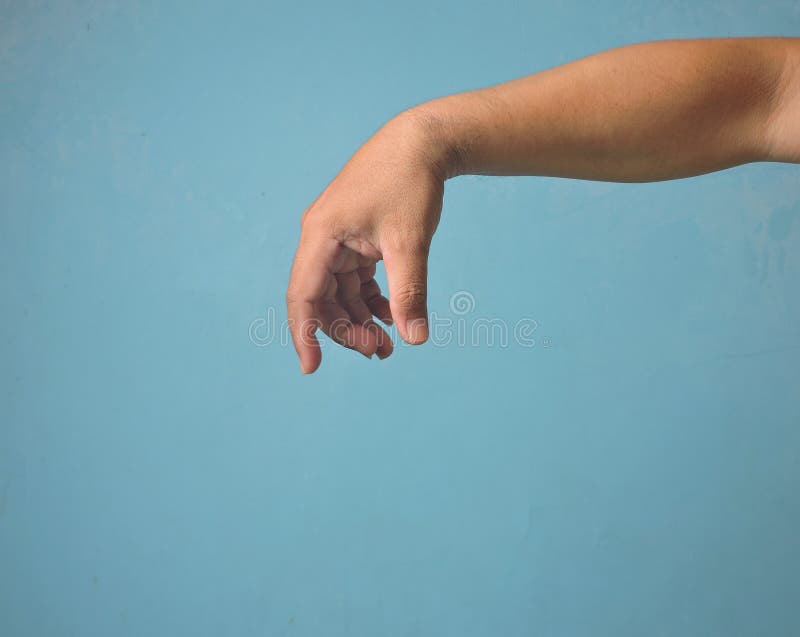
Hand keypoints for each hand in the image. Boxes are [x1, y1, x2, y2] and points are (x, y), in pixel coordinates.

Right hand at [286, 110, 448, 372]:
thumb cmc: (410, 182)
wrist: (423, 142)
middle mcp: (322, 238)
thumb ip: (409, 292)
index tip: (313, 368)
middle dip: (346, 330)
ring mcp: (338, 238)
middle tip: (380, 352)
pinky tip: (392, 317)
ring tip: (389, 345)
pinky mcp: (355, 238)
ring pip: (339, 293)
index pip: (303, 295)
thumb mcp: (410, 241)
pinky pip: (355, 280)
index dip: (305, 334)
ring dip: (360, 320)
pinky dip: (370, 301)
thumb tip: (415, 339)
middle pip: (321, 299)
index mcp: (322, 235)